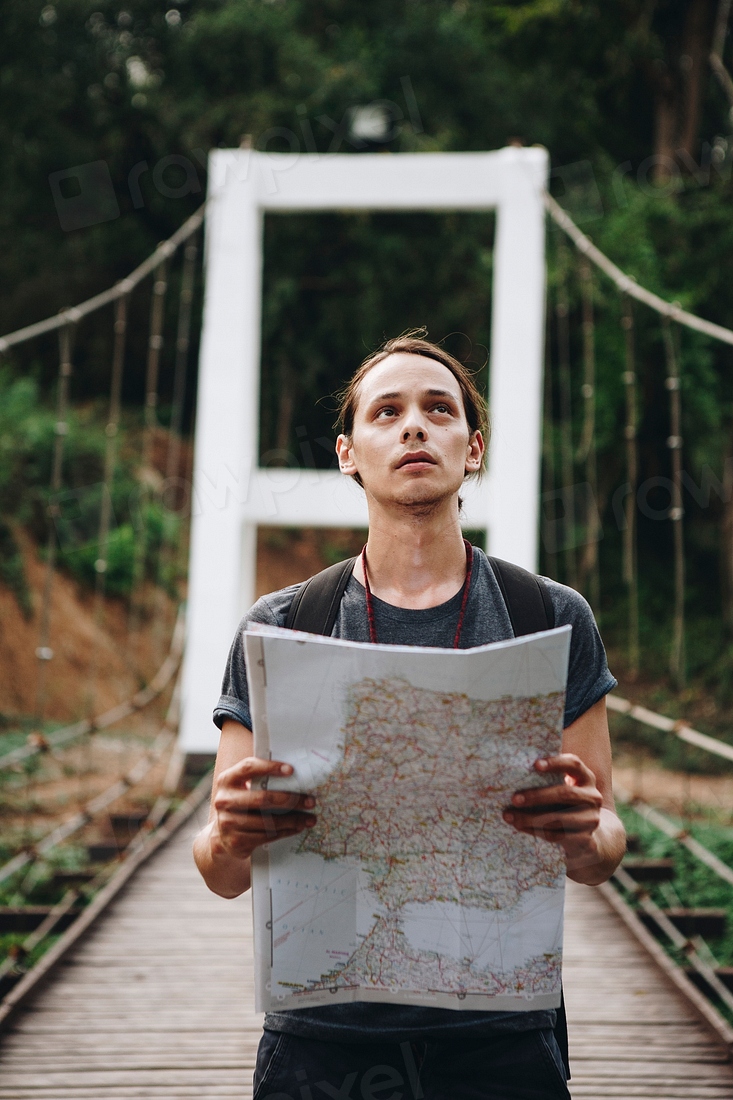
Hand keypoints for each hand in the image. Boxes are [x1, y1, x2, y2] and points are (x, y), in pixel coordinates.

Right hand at [211, 756, 316, 861]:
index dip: (270, 767)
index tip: (291, 770)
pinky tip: (297, 827)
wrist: (223, 835)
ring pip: (267, 821)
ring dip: (293, 820)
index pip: (249, 768)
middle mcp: (224, 800)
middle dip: (290, 800)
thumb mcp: (245, 788)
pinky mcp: (235, 841)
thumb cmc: (242, 804)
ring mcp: (227, 823)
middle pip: (261, 798)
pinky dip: (285, 831)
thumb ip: (262, 780)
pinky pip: (266, 836)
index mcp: (227, 780)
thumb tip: (296, 776)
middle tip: (310, 801)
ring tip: (309, 818)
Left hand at [503, 754, 602, 868]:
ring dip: (530, 818)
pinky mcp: (586, 840)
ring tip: (509, 816)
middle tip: (514, 799)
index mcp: (586, 778)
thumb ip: (546, 778)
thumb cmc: (564, 805)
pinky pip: (557, 836)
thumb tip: (513, 769)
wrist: (585, 838)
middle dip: (537, 796)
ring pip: (559, 819)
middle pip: (565, 793)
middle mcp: (593, 797)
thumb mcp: (560, 788)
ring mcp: (591, 820)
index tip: (535, 765)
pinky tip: (520, 827)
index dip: (555, 763)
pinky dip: (535, 831)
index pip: (573, 764)